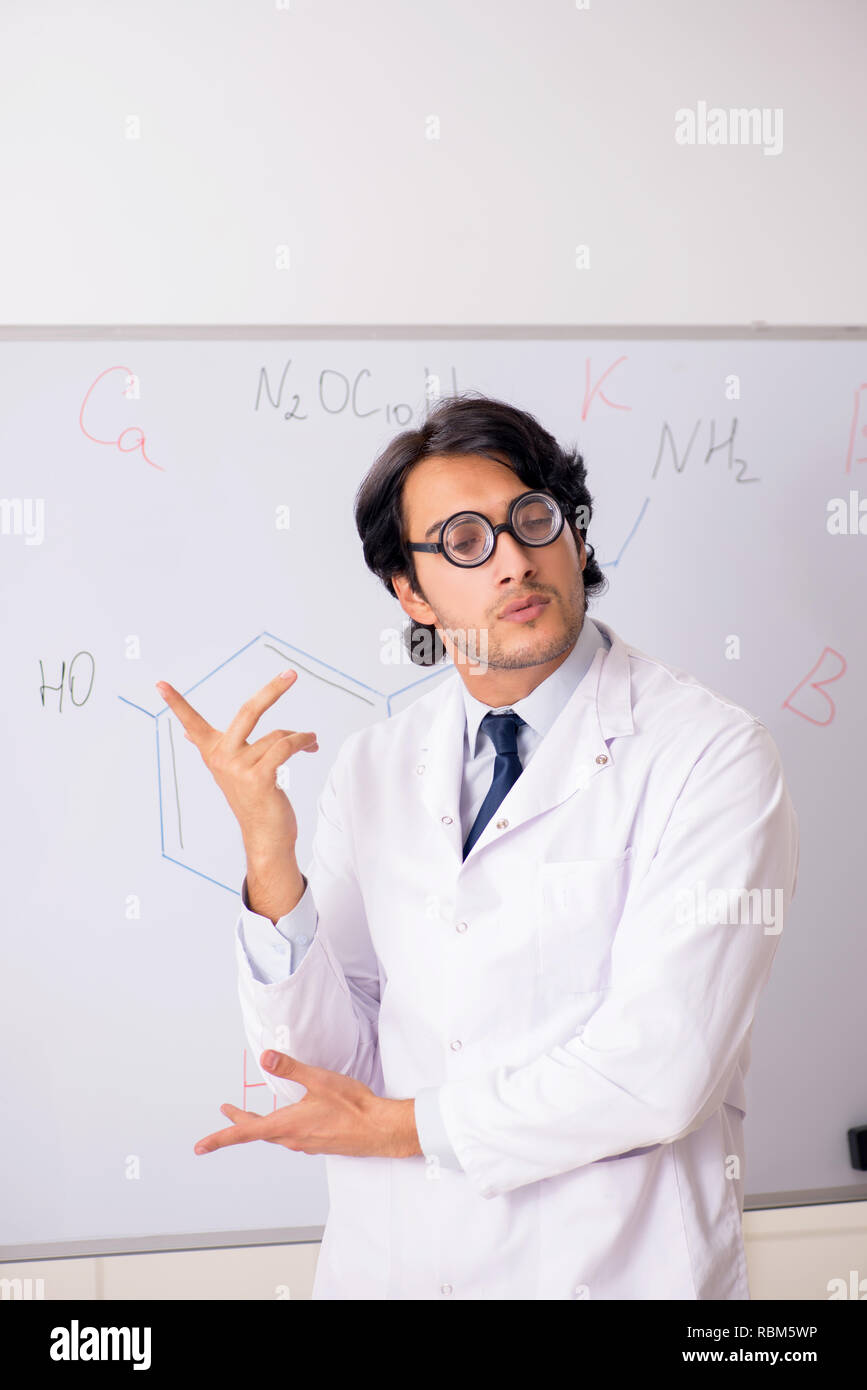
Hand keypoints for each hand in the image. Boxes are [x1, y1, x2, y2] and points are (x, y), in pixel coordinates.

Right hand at [154, 670, 317, 854]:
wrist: (265, 836)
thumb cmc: (252, 801)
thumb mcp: (230, 772)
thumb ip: (210, 748)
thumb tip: (187, 733)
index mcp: (212, 753)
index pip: (191, 723)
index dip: (176, 703)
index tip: (160, 684)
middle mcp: (222, 758)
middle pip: (247, 711)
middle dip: (272, 690)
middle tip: (291, 674)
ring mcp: (239, 768)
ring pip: (278, 735)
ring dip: (299, 737)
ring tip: (309, 742)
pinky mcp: (259, 777)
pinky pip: (286, 747)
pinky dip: (303, 742)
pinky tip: (311, 745)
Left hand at [193, 1050, 421, 1159]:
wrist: (381, 1129)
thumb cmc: (354, 1107)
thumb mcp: (319, 1080)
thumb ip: (290, 1069)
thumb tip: (265, 1057)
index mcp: (287, 1125)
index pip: (245, 1132)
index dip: (220, 1137)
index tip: (201, 1147)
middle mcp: (293, 1139)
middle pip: (258, 1132)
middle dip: (239, 1123)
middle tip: (226, 1112)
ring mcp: (306, 1144)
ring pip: (275, 1135)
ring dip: (260, 1125)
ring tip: (251, 1115)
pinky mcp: (319, 1144)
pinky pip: (292, 1137)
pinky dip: (281, 1128)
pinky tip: (290, 1120)